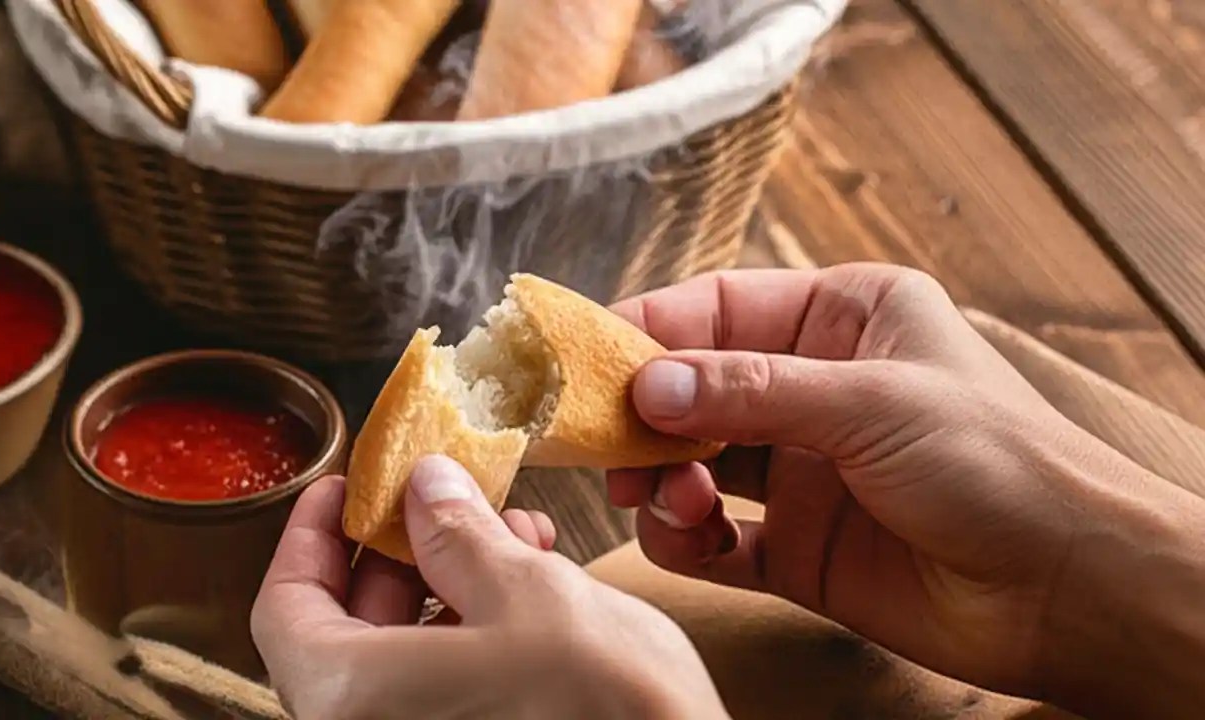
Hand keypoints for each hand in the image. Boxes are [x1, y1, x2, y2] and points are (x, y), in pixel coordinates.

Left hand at [252, 456, 726, 719]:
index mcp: (353, 697)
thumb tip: (424, 486)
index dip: (309, 535)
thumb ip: (458, 532)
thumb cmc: (607, 710)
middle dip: (399, 545)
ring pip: (407, 646)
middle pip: (348, 623)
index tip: (342, 486)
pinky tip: (532, 572)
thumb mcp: (526, 593)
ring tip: (506, 525)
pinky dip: (480, 620)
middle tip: (436, 490)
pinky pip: (451, 678)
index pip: (283, 606)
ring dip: (451, 574)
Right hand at [607, 265, 1204, 718]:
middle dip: (643, 415)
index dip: (646, 329)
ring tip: (673, 499)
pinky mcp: (796, 547)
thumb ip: (750, 392)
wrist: (1067, 588)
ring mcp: (802, 471)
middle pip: (691, 386)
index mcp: (843, 320)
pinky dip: (687, 541)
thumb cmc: (998, 462)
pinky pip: (714, 538)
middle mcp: (813, 388)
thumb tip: (646, 387)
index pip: (717, 308)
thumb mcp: (870, 401)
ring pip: (694, 463)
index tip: (583, 360)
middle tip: (606, 445)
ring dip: (665, 480)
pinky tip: (697, 540)